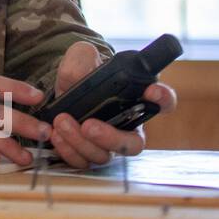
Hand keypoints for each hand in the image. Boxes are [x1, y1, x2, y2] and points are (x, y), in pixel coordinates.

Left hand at [45, 41, 178, 168]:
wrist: (58, 89)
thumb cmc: (80, 73)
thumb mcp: (79, 58)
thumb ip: (82, 59)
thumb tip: (80, 75)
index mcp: (136, 100)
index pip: (163, 102)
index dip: (163, 99)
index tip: (151, 92)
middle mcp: (128, 126)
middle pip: (134, 144)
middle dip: (111, 138)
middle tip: (89, 125)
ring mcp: (108, 144)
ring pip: (104, 155)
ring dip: (81, 142)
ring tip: (61, 122)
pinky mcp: (87, 153)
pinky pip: (82, 161)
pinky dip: (67, 150)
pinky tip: (55, 134)